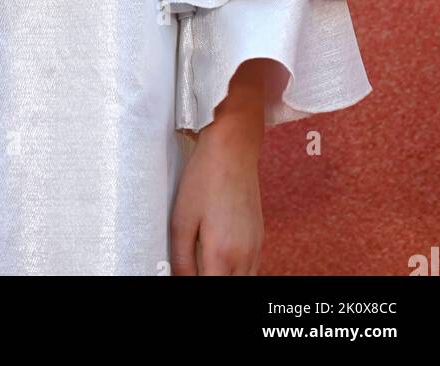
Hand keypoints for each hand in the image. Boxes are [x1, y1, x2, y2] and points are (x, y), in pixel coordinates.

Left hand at [170, 125, 263, 274]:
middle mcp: (245, 256)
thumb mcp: (181, 220)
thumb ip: (181, 259)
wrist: (232, 149)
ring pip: (245, 282)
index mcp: (222, 254)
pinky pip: (252, 269)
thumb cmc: (204, 179)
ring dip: (226, 279)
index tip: (185, 276)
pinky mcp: (260, 238)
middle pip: (232, 289)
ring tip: (207, 266)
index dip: (196, 287)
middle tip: (196, 270)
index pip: (212, 290)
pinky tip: (221, 260)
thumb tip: (179, 280)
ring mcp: (256, 247)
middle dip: (213, 283)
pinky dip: (238, 273)